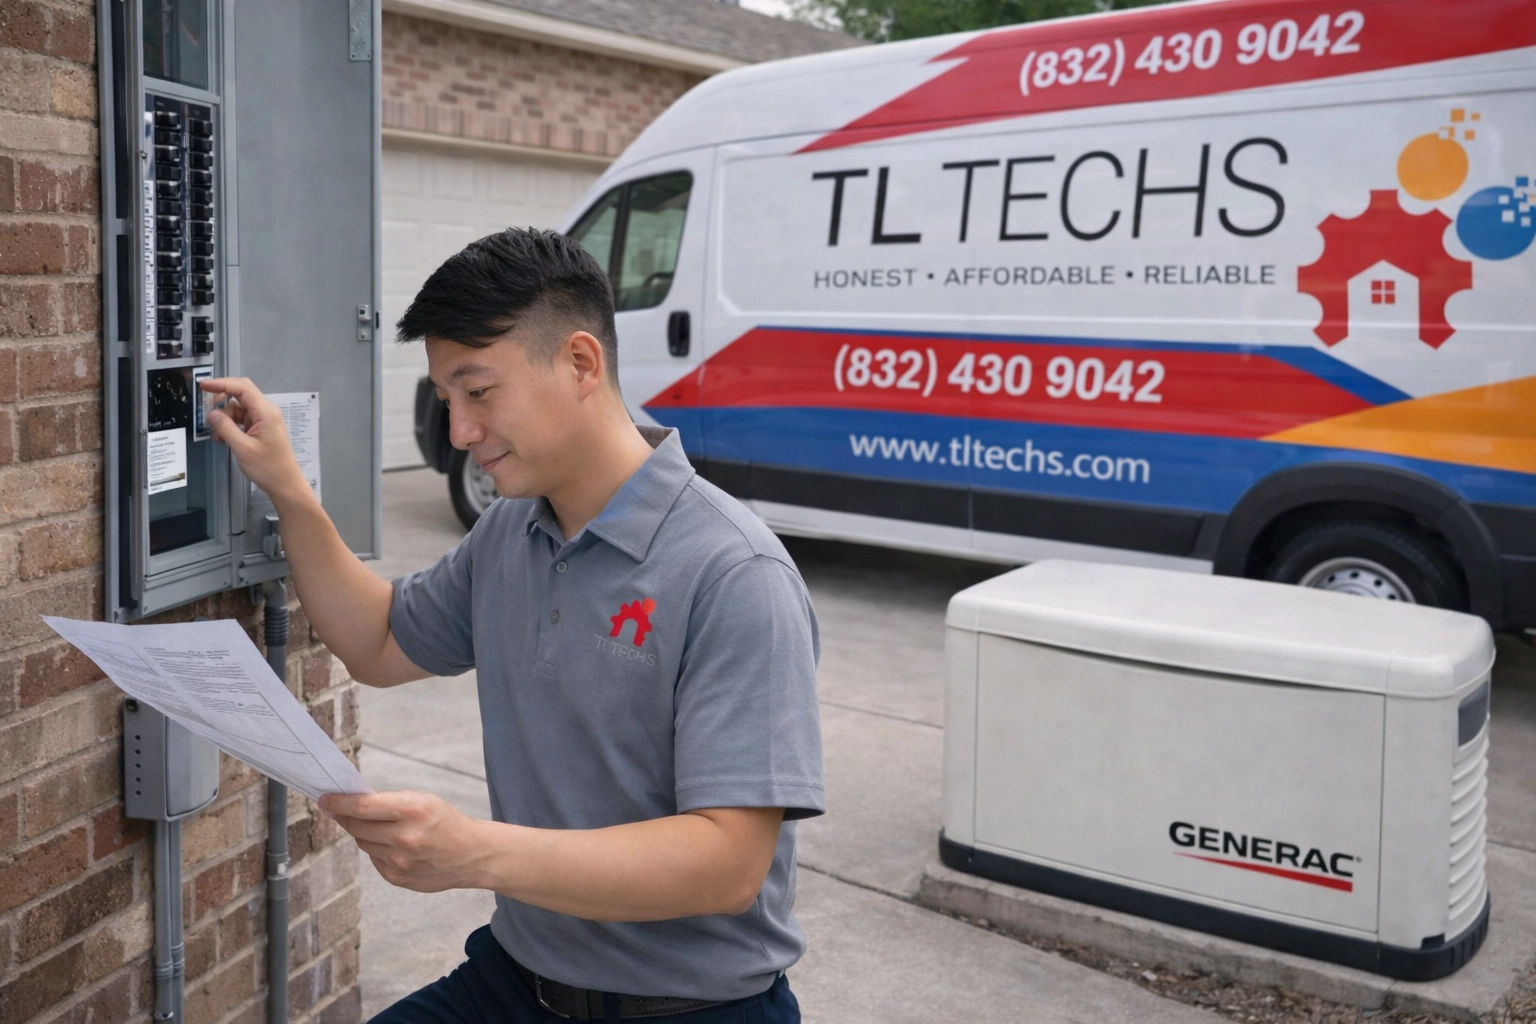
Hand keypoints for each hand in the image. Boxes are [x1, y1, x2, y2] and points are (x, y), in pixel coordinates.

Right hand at [199, 377, 309, 506]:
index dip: (221, 383)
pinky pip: (241, 421)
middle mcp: (266, 412)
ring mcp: (264, 421)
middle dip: (221, 401)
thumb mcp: (242, 448)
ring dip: (225, 419)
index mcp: (266, 412)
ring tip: (219, 436)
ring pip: (238, 409)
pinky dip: (230, 427)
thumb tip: (212, 414)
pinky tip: (225, 439)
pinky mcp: (260, 429)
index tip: (204, 385)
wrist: (284, 484)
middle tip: (207, 410)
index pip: (242, 388)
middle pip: (240, 395)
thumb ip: (225, 428)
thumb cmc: (269, 468)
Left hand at [319, 790, 490, 892]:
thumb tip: (352, 803)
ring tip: (373, 825)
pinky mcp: (397, 877)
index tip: (325, 799)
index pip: (362, 806)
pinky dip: (376, 849)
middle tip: (338, 808)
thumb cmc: (445, 821)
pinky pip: (374, 858)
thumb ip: (389, 802)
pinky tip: (390, 844)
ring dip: (362, 832)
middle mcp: (405, 837)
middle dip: (345, 816)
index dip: (339, 802)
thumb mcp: (423, 800)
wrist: (471, 855)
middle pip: (356, 826)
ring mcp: (400, 861)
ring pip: (363, 842)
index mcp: (413, 809)